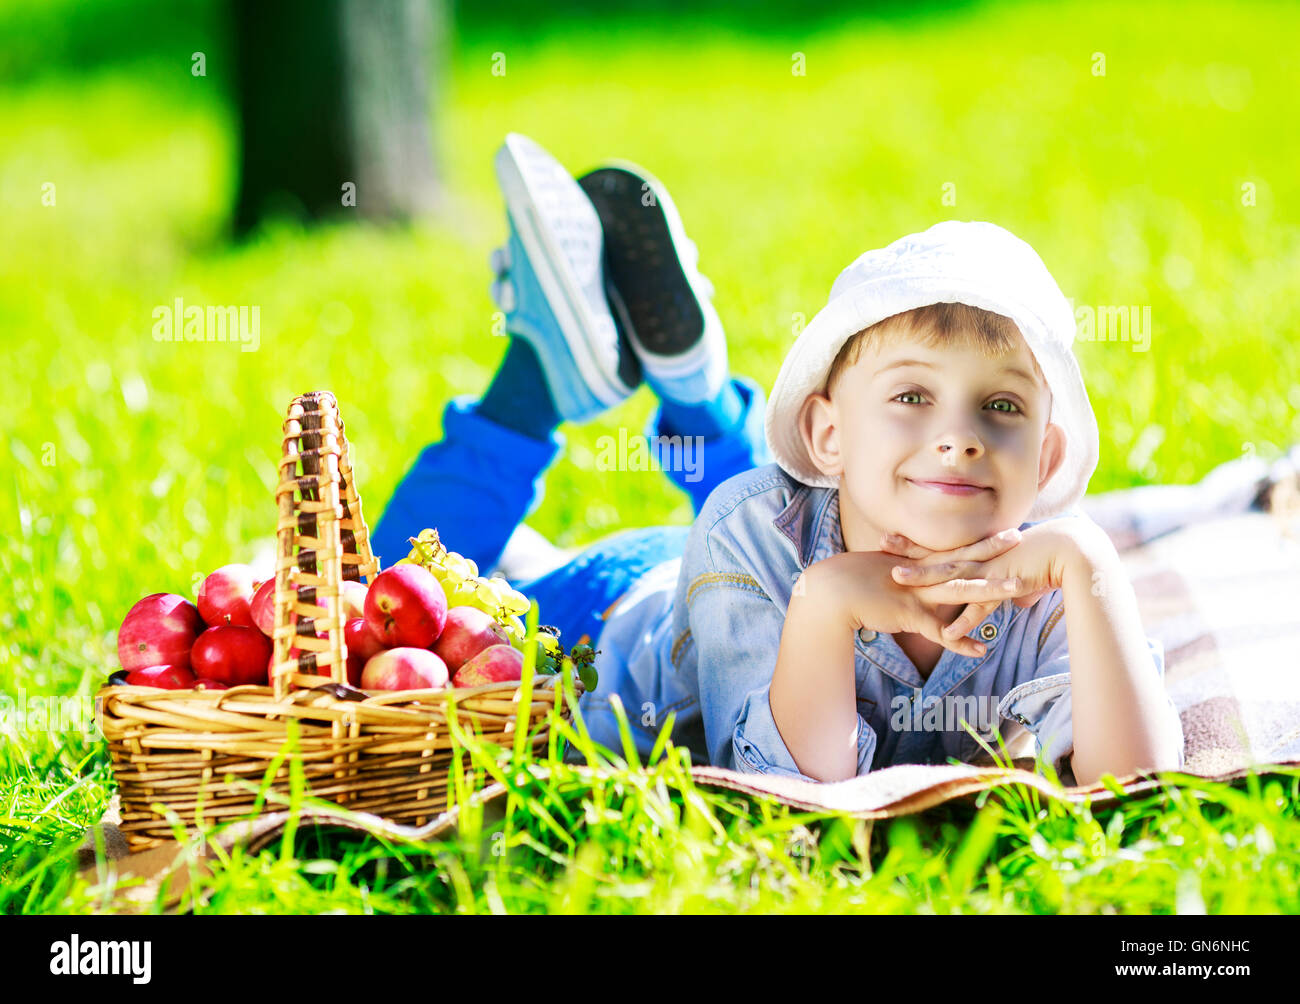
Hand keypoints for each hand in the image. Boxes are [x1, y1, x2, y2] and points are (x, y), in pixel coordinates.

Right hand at [812, 533, 1027, 658]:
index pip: (954, 550)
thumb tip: (905, 575)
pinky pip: (940, 632)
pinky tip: (981, 650)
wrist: (831, 590)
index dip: (980, 541)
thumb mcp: (878, 572)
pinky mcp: (910, 615)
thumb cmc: (849, 581)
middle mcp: (921, 575)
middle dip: (992, 551)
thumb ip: (898, 574)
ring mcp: (917, 594)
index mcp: (916, 564)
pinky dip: (961, 642)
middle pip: (963, 561)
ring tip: (1017, 588)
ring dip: (990, 590)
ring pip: (960, 590)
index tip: (1003, 532)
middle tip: (1020, 538)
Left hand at [884, 520, 1089, 642]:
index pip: (939, 548)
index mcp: (978, 554)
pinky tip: (948, 632)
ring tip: (899, 581)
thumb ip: (1005, 584)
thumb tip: (1011, 596)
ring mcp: (989, 572)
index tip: (888, 538)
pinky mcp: (1005, 585)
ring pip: (951, 575)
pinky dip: (966, 620)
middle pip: (937, 556)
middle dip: (908, 552)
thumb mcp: (1016, 571)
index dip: (914, 545)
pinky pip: (982, 605)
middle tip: (879, 543)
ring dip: (925, 578)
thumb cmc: (1044, 558)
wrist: (1071, 551)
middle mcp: (979, 559)